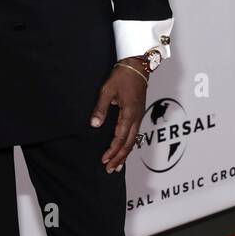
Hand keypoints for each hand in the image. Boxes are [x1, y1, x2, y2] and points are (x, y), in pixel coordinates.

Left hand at [89, 57, 148, 172]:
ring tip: (117, 166)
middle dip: (119, 158)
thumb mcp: (107, 91)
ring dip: (125, 154)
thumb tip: (94, 125)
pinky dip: (129, 145)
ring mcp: (139, 116)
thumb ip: (101, 109)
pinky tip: (124, 150)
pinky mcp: (139, 114)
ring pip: (133, 140)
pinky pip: (135, 134)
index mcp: (129, 114)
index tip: (104, 160)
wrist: (138, 66)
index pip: (120, 138)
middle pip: (129, 144)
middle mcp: (136, 118)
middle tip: (110, 169)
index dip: (112, 151)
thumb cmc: (123, 76)